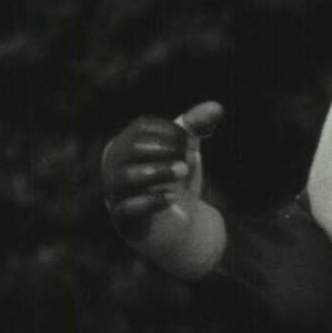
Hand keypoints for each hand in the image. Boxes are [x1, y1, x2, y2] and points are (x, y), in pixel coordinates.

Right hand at [100, 101, 226, 278]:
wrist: (178, 225)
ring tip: (184, 170)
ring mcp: (116, 194)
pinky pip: (128, 209)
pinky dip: (150, 201)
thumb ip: (198, 127)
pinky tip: (172, 197)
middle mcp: (114, 167)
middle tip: (190, 154)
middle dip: (162, 149)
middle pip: (129, 150)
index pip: (141, 128)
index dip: (168, 130)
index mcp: (126, 144)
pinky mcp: (124, 220)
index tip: (191, 140)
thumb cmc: (175, 181)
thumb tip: (217, 107)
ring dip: (158, 171)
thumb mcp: (186, 151)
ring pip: (125, 178)